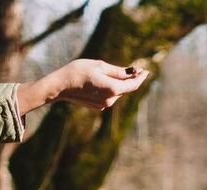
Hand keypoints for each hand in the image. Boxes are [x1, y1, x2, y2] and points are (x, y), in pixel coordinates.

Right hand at [16, 59, 149, 115]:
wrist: (61, 86)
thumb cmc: (78, 71)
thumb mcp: (99, 66)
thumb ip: (118, 71)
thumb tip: (133, 72)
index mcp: (112, 89)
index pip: (133, 85)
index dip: (140, 78)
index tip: (145, 71)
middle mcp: (111, 99)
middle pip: (125, 88)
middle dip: (130, 79)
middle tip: (135, 68)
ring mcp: (105, 104)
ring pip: (117, 92)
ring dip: (118, 83)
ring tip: (111, 73)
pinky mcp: (99, 106)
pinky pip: (109, 96)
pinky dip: (110, 88)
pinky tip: (102, 81)